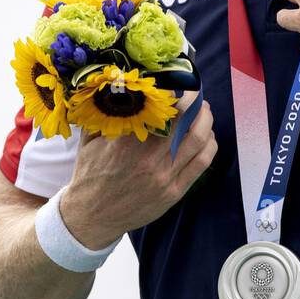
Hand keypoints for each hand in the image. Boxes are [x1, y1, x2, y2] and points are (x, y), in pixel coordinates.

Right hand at [58, 91, 215, 249]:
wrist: (91, 217)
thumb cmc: (89, 174)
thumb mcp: (90, 139)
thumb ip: (107, 113)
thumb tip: (121, 84)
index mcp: (127, 141)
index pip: (159, 107)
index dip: (173, 91)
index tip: (177, 81)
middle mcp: (149, 158)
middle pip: (185, 120)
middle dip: (194, 101)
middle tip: (195, 93)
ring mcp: (164, 176)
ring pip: (199, 139)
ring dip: (206, 120)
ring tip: (204, 111)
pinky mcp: (174, 192)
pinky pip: (202, 162)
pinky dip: (210, 144)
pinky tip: (207, 136)